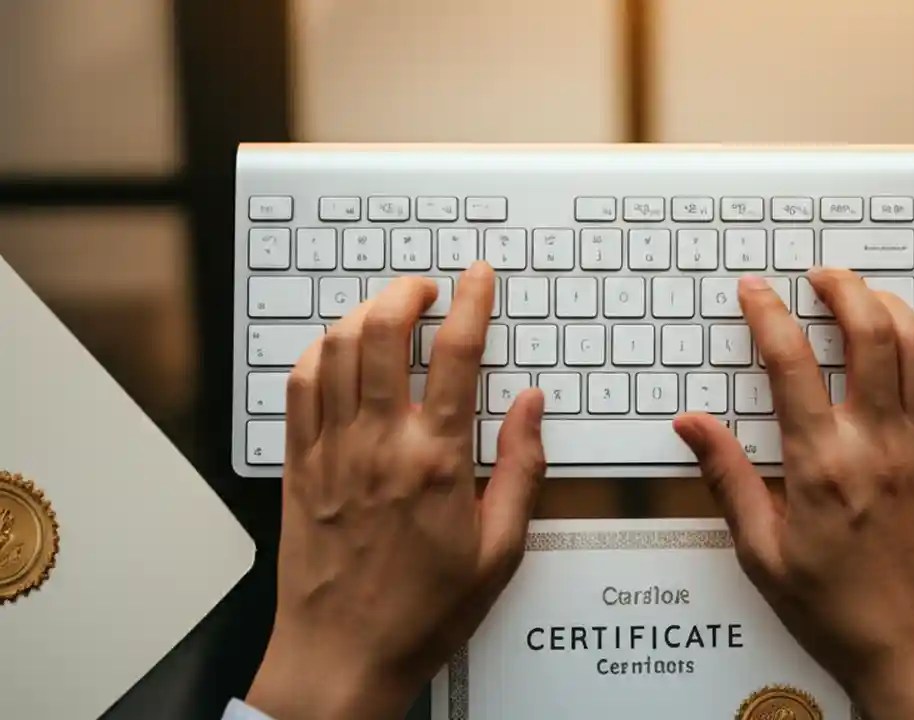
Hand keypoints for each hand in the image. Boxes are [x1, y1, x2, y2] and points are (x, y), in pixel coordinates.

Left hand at [247, 264, 545, 719]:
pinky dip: (316, 354)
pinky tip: (336, 353)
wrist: (344, 657)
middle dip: (407, 291)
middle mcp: (378, 444)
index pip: (455, 354)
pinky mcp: (298, 467)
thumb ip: (520, 469)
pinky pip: (297, 388)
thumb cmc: (423, 613)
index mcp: (435, 461)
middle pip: (382, 332)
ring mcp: (331, 452)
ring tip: (386, 311)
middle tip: (427, 288)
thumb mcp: (500, 551)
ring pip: (334, 349)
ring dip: (362, 313)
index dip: (470, 302)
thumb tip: (531, 406)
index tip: (477, 278)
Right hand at [674, 269, 913, 719]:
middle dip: (841, 287)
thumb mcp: (761, 552)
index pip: (791, 364)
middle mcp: (880, 445)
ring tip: (862, 297)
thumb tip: (692, 425)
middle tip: (817, 276)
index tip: (754, 292)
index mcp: (823, 467)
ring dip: (890, 305)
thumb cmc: (839, 611)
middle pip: (870, 332)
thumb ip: (726, 478)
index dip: (768, 314)